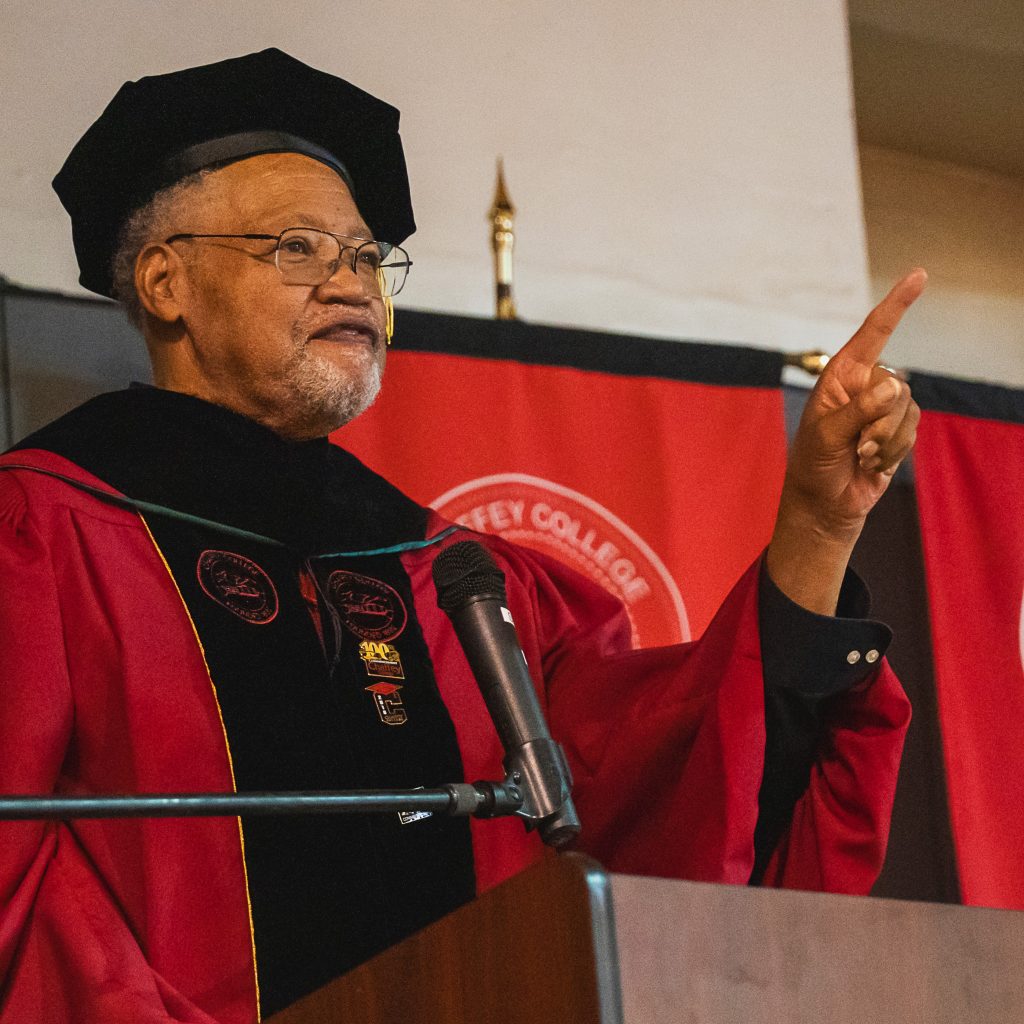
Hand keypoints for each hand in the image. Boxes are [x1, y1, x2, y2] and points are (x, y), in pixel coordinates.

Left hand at [766, 269, 925, 613]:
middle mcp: (864, 386)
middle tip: (854, 445)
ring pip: (907, 410)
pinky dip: (893, 451)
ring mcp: (883, 409)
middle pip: (895, 384)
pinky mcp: (898, 431)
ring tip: (859, 456)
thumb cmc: (813, 466)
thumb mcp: (824, 436)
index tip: (919, 275)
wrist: (825, 504)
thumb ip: (856, 410)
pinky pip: (912, 431)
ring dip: (885, 440)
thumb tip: (892, 386)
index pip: (872, 334)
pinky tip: (871, 463)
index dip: (896, 305)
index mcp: (839, 377)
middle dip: (878, 420)